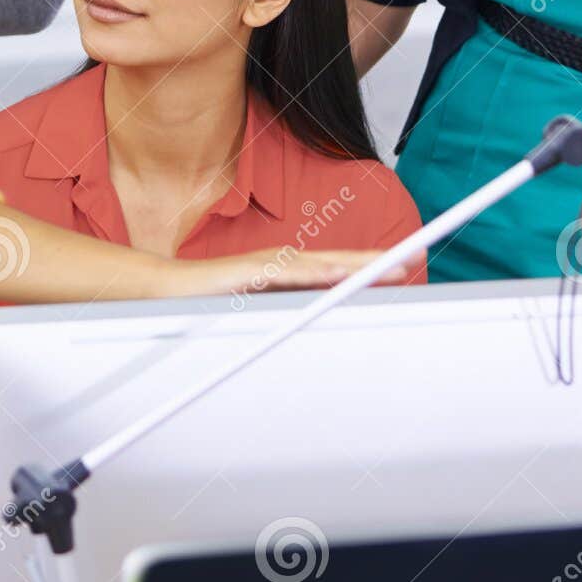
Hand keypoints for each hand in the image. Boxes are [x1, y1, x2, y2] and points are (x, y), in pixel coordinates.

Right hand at [178, 246, 421, 299]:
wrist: (166, 290)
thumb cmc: (209, 300)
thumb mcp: (257, 308)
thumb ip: (285, 311)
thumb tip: (313, 324)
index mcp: (287, 272)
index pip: (336, 268)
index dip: (370, 266)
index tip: (403, 266)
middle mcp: (283, 263)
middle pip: (339, 261)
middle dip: (378, 260)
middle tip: (415, 257)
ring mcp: (268, 265)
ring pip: (323, 264)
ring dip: (358, 264)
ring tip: (392, 264)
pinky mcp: (250, 272)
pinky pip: (290, 274)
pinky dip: (317, 272)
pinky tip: (339, 272)